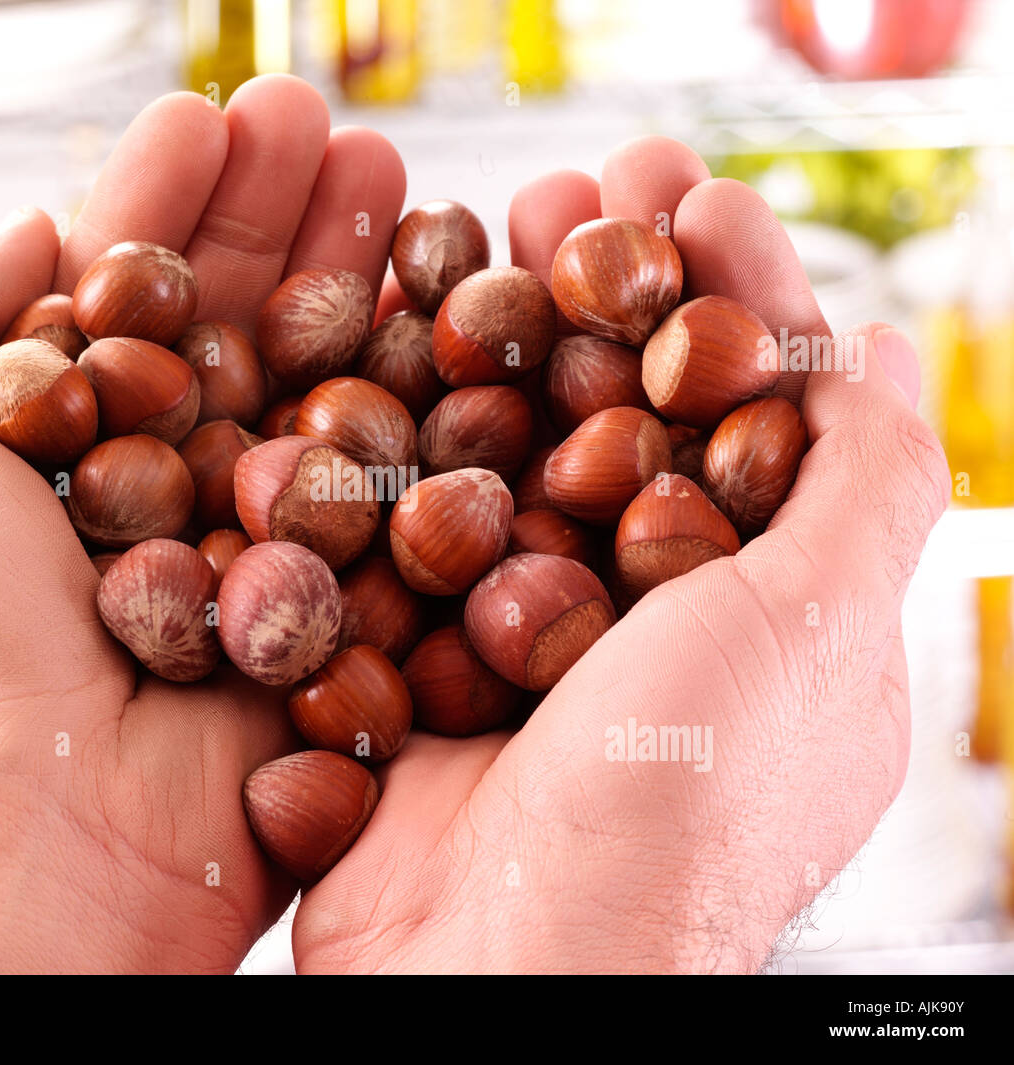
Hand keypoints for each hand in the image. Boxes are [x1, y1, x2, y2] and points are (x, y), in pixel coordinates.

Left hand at [0, 76, 404, 973]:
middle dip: (279, 220)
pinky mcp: (334, 599)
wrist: (44, 825)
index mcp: (75, 450)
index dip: (172, 204)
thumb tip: (32, 230)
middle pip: (240, 327)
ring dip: (353, 276)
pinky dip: (412, 392)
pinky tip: (435, 302)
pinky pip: (386, 482)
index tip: (216, 121)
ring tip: (391, 176)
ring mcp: (260, 542)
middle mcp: (174, 489)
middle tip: (328, 129)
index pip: (136, 298)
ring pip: (320, 383)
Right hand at [291, 138, 948, 972]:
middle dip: (608, 290)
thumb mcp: (813, 632)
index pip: (757, 415)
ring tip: (485, 228)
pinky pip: (427, 519)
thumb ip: (866, 488)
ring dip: (511, 334)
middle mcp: (654, 617)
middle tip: (571, 186)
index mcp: (768, 610)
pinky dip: (419, 428)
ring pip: (527, 450)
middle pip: (634, 413)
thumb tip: (887, 348)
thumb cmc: (678, 807)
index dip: (730, 296)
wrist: (501, 965)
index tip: (686, 196)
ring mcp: (536, 634)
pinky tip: (401, 340)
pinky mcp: (433, 653)